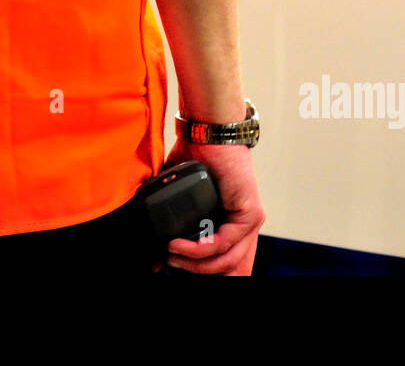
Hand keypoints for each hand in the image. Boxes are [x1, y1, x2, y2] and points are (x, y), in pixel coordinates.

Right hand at [161, 138, 264, 274]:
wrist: (207, 131)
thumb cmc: (195, 155)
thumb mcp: (182, 196)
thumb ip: (173, 222)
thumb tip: (154, 251)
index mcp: (231, 222)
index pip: (229, 264)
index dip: (206, 273)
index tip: (179, 271)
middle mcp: (244, 225)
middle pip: (231, 269)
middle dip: (198, 273)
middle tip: (169, 264)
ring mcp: (250, 220)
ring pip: (225, 261)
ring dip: (193, 263)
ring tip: (169, 253)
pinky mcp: (250, 213)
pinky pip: (223, 243)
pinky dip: (198, 248)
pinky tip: (178, 245)